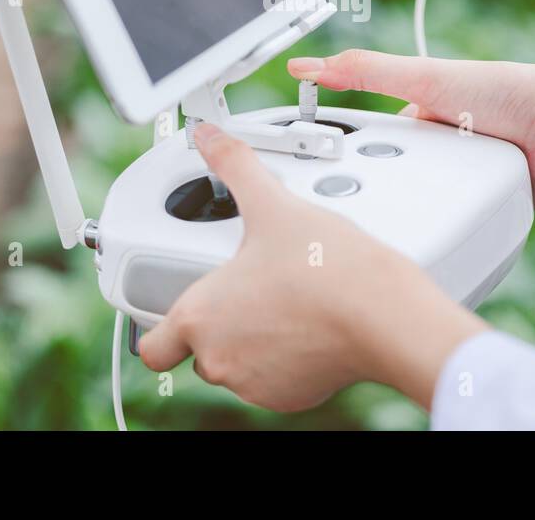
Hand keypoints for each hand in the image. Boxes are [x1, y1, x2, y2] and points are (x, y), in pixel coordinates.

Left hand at [139, 123, 486, 410]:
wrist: (381, 315)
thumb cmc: (325, 267)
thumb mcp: (272, 204)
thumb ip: (235, 166)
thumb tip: (212, 137)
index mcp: (199, 316)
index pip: (153, 347)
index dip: (163, 328)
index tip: (187, 305)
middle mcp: (218, 358)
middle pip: (199, 350)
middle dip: (219, 322)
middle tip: (249, 288)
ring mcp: (254, 384)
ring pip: (236, 365)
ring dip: (250, 340)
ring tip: (281, 299)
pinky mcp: (291, 397)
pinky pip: (272, 381)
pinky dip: (283, 358)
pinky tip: (304, 324)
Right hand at [288, 50, 534, 202]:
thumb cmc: (506, 91)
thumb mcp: (422, 76)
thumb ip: (362, 71)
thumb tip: (305, 66)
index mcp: (420, 111)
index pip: (368, 137)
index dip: (342, 152)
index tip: (311, 168)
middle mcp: (440, 145)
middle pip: (390, 175)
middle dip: (378, 186)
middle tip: (354, 201)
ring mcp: (462, 177)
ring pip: (420, 202)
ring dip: (415, 206)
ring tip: (404, 210)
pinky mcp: (484, 204)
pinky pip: (454, 219)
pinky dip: (446, 222)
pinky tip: (437, 224)